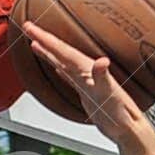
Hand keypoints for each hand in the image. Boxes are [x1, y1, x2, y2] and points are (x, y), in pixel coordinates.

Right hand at [22, 22, 148, 145]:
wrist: (127, 128)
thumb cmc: (120, 113)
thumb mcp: (110, 94)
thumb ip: (103, 77)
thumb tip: (101, 62)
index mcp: (88, 69)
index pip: (63, 50)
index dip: (47, 39)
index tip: (32, 28)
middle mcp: (87, 71)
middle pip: (60, 51)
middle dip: (43, 39)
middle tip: (27, 26)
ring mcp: (86, 81)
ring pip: (62, 61)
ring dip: (49, 52)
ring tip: (35, 42)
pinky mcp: (87, 91)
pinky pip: (69, 76)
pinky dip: (60, 69)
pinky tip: (57, 67)